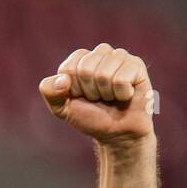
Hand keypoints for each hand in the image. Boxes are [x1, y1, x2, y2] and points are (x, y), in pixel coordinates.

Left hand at [39, 44, 153, 147]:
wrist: (116, 134)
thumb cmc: (90, 118)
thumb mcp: (61, 108)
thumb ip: (50, 92)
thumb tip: (62, 80)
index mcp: (80, 58)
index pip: (69, 68)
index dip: (74, 89)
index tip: (81, 97)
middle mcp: (100, 53)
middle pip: (86, 70)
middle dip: (90, 92)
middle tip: (99, 98)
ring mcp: (120, 57)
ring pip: (103, 74)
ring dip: (106, 94)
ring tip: (112, 97)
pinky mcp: (136, 65)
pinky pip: (121, 79)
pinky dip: (121, 94)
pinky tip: (125, 96)